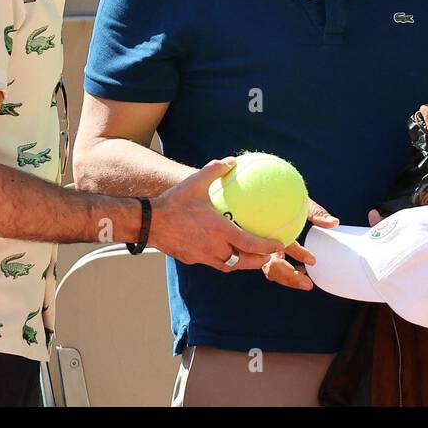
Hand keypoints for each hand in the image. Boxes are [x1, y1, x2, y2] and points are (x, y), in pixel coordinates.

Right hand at [147, 157, 281, 271]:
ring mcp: (202, 256)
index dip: (267, 247)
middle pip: (242, 262)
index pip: (250, 244)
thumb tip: (232, 161)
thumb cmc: (173, 202)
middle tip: (268, 255)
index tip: (280, 245)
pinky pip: (212, 263)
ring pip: (228, 266)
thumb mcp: (196, 182)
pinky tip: (222, 252)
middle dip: (258, 261)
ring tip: (249, 258)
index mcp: (219, 230)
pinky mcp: (191, 259)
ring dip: (241, 263)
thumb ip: (215, 170)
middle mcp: (214, 248)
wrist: (147, 222)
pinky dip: (222, 261)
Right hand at [262, 199, 338, 290]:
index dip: (299, 253)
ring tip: (306, 284)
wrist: (266, 195)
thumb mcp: (302, 203)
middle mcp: (263, 241)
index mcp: (272, 228)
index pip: (285, 244)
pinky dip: (284, 274)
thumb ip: (317, 213)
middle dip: (290, 277)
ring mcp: (261, 249)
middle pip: (272, 266)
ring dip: (287, 280)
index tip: (313, 261)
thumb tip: (335, 222)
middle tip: (308, 284)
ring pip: (270, 271)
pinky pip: (271, 269)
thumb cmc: (284, 198)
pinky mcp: (263, 252)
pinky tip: (300, 271)